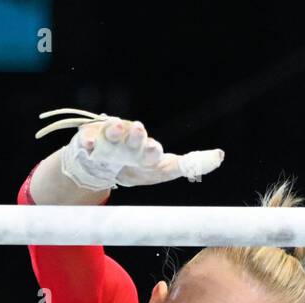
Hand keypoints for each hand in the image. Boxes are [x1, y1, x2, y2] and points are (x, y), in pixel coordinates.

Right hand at [36, 108, 224, 188]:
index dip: (153, 150)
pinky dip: (86, 143)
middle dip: (137, 137)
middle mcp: (128, 142)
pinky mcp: (87, 141)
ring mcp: (107, 141)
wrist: (102, 166)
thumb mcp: (161, 170)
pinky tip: (89, 145)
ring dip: (115, 132)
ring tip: (118, 129)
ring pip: (111, 135)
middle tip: (140, 131)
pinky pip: (85, 141)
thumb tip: (219, 156)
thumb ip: (187, 165)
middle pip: (133, 140)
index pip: (152, 151)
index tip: (157, 150)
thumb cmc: (136, 167)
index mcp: (145, 151)